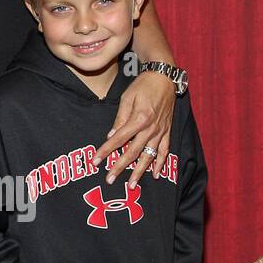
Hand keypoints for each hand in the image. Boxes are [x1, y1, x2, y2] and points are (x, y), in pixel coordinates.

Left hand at [93, 72, 175, 187]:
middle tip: (109, 179)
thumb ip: (120, 118)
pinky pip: (164, 150)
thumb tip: (111, 135)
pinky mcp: (167, 131)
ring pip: (149, 155)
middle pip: (132, 151)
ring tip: (131, 185)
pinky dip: (160, 163)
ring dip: (140, 171)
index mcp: (139, 119)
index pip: (118, 139)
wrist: (164, 77)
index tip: (95, 161)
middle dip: (120, 167)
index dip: (106, 151)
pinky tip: (155, 174)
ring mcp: (160, 131)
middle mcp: (151, 128)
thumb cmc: (143, 85)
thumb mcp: (127, 97)